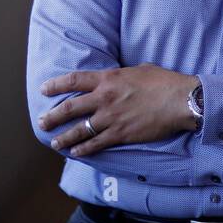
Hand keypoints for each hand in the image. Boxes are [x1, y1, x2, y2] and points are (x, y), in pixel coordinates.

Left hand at [37, 64, 197, 157]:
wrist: (180, 100)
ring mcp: (111, 118)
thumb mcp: (140, 69)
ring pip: (79, 129)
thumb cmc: (165, 82)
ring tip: (54, 142)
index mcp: (108, 79)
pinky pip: (96, 143)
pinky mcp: (121, 134)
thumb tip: (121, 77)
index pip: (74, 80)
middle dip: (52, 116)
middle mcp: (104, 98)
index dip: (56, 85)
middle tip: (42, 122)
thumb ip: (124, 74)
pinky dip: (84, 149)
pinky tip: (75, 153)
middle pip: (69, 108)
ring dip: (64, 137)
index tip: (44, 90)